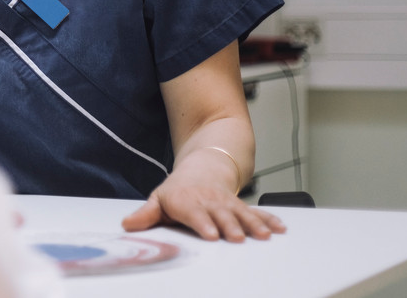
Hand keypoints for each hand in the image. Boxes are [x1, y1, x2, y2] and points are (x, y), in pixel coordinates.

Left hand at [120, 155, 285, 241]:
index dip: (203, 223)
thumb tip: (127, 224)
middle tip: (236, 238)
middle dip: (229, 226)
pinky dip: (269, 220)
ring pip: (241, 213)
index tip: (211, 234)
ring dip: (253, 224)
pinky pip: (257, 213)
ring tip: (263, 235)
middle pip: (220, 214)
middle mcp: (209, 202)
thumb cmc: (178, 191)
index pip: (195, 213)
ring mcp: (227, 203)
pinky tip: (279, 228)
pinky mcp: (240, 206)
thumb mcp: (159, 199)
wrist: (201, 169)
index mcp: (187, 202)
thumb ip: (145, 215)